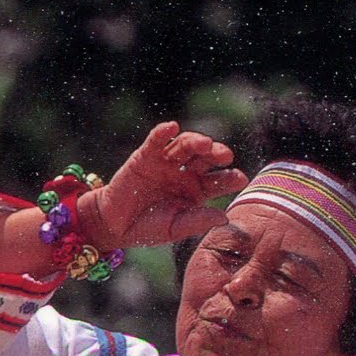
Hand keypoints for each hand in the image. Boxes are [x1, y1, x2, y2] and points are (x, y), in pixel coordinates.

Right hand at [83, 122, 247, 250]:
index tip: (240, 178)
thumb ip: (197, 221)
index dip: (230, 178)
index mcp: (197, 190)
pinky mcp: (146, 155)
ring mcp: (166, 162)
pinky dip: (163, 132)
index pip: (218, 181)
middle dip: (216, 154)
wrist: (115, 225)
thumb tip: (224, 217)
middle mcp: (185, 173)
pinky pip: (156, 140)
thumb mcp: (174, 228)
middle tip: (224, 156)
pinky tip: (172, 127)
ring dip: (195, 141)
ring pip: (185, 145)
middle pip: (206, 157)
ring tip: (203, 144)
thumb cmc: (147, 229)